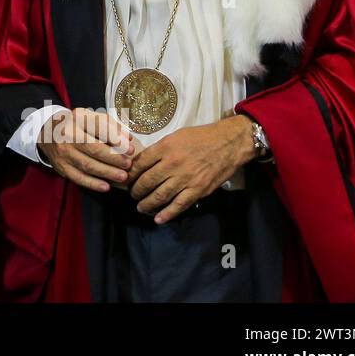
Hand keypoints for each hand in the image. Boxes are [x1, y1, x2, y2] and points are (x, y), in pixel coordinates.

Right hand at [36, 108, 134, 192]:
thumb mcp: (91, 117)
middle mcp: (68, 134)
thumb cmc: (76, 124)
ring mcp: (63, 152)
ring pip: (87, 165)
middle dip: (114, 158)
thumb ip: (111, 126)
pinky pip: (77, 177)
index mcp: (78, 118)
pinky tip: (106, 186)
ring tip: (123, 176)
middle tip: (128, 164)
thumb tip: (127, 139)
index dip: (115, 139)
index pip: (98, 127)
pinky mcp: (61, 166)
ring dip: (107, 172)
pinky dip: (92, 183)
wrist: (48, 132)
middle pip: (93, 148)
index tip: (130, 148)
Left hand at [127, 115, 256, 222]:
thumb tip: (143, 162)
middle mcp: (172, 164)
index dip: (130, 174)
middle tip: (132, 195)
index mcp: (164, 148)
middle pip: (146, 182)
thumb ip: (159, 149)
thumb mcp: (175, 136)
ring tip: (140, 207)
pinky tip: (158, 219)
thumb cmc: (201, 137)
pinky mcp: (198, 190)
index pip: (139, 164)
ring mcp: (185, 178)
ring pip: (159, 196)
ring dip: (147, 204)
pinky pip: (179, 205)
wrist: (228, 143)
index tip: (125, 179)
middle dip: (135, 191)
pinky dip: (167, 214)